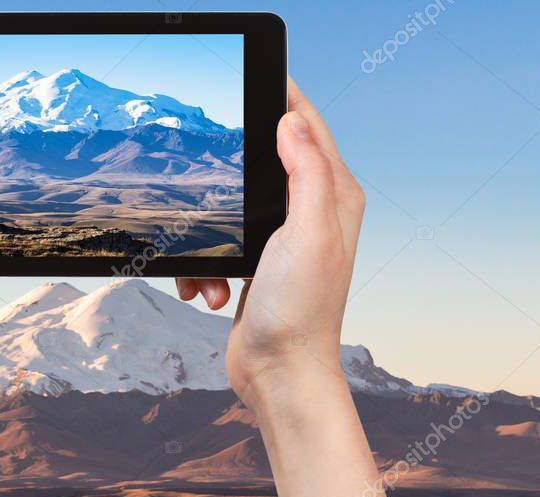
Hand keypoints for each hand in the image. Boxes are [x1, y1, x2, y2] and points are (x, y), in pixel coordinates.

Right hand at [177, 76, 364, 409]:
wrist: (279, 375)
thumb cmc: (300, 312)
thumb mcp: (306, 233)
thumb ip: (306, 172)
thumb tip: (291, 120)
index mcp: (333, 196)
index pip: (309, 125)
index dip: (282, 97)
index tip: (247, 78)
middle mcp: (312, 212)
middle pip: (263, 160)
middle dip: (229, 174)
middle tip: (205, 173)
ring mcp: (283, 238)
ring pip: (231, 205)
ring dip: (210, 235)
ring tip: (215, 269)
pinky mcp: (258, 263)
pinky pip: (219, 242)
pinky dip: (206, 264)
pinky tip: (210, 289)